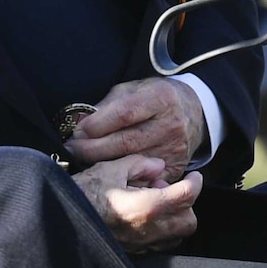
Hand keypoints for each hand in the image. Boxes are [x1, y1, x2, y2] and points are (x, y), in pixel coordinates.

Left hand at [63, 75, 206, 177]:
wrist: (194, 112)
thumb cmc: (156, 98)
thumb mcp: (135, 89)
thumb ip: (109, 105)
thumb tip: (82, 123)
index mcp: (161, 98)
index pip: (124, 113)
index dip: (97, 124)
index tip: (77, 130)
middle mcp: (170, 124)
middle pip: (125, 142)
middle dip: (92, 148)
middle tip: (72, 149)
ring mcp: (174, 149)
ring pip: (131, 163)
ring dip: (101, 164)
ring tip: (81, 160)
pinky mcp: (175, 168)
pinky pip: (144, 178)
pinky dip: (122, 178)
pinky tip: (106, 174)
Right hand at [74, 154, 200, 252]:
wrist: (60, 220)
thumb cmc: (83, 193)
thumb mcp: (110, 168)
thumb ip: (140, 164)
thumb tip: (158, 167)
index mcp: (146, 206)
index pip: (187, 195)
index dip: (195, 182)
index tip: (193, 176)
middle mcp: (148, 230)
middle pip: (189, 221)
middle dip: (186, 205)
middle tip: (170, 191)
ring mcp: (141, 245)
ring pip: (176, 236)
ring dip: (174, 220)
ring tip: (157, 206)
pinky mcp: (133, 253)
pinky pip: (159, 245)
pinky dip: (161, 232)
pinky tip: (145, 219)